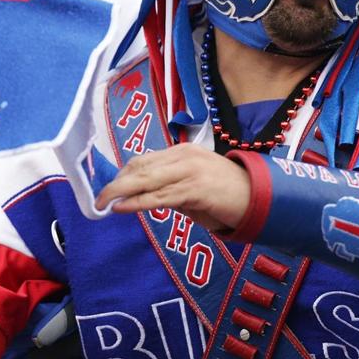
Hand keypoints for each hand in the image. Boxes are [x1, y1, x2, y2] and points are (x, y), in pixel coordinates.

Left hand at [94, 143, 251, 231]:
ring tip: (103, 203)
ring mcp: (191, 171)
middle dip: (116, 183)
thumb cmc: (226, 194)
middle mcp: (184, 156)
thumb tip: (142, 196)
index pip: (143, 160)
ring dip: (121, 193)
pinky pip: (160, 197)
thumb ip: (170, 187)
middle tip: (98, 199)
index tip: (109, 190)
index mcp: (183, 151)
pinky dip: (137, 203)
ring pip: (146, 181)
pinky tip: (122, 208)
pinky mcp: (197, 189)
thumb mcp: (193, 185)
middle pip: (140, 167)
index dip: (123, 175)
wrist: (260, 198)